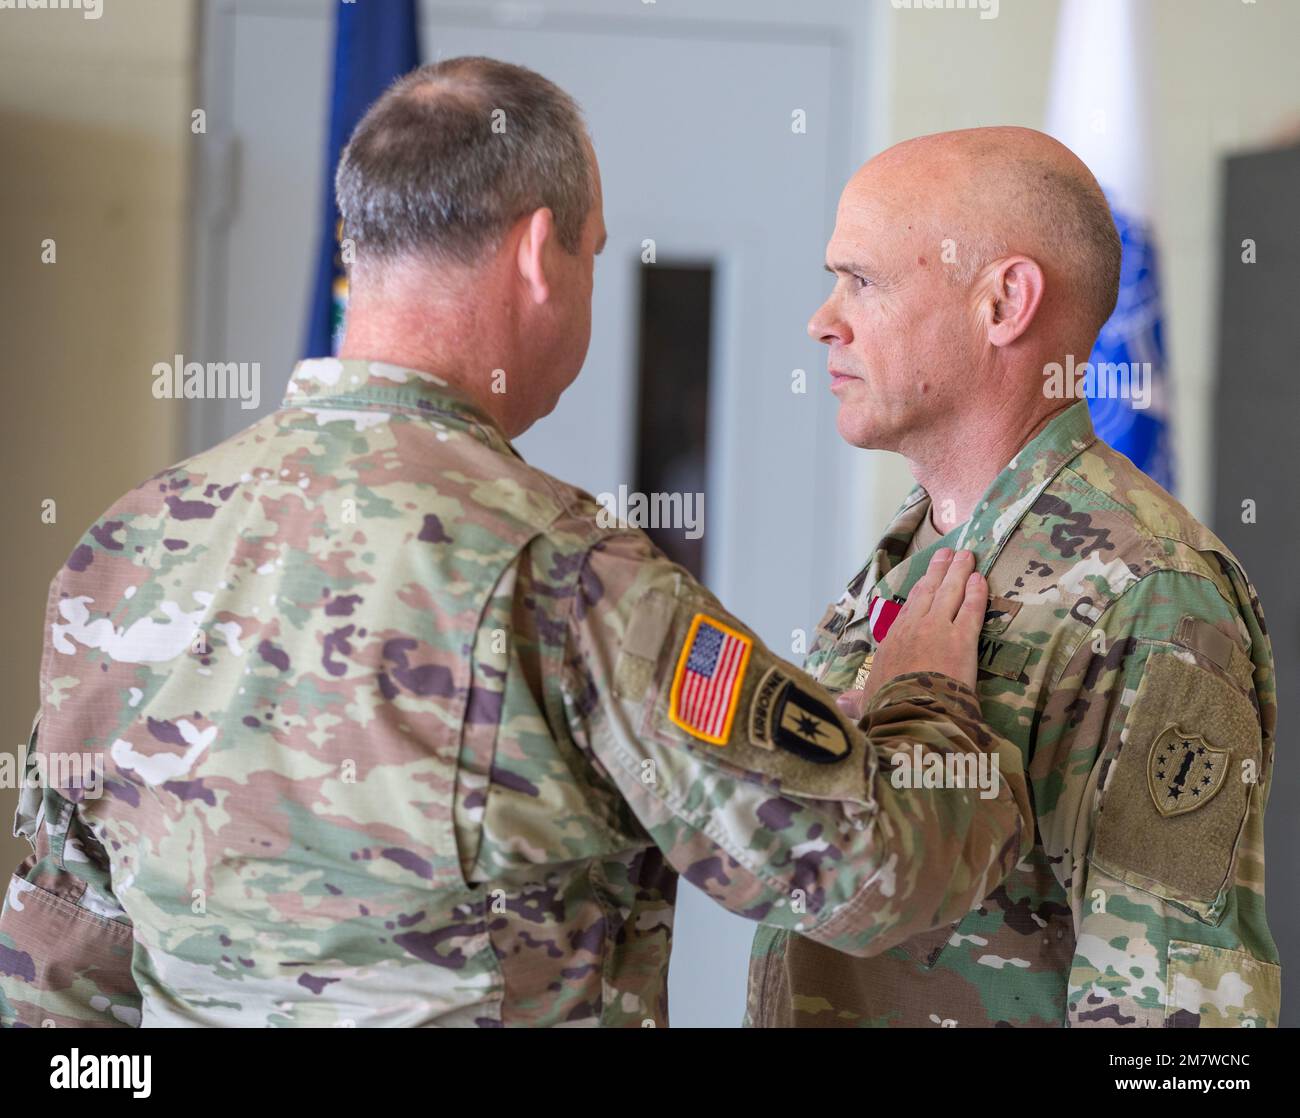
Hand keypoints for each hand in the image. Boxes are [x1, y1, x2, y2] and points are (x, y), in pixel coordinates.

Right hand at [835, 548, 986, 720]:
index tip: (925, 579)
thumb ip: (857, 699)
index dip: (919, 591)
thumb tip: (841, 703)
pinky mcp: (962, 638)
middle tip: (948, 553)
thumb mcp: (868, 701)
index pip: (907, 609)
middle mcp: (913, 628)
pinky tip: (981, 579)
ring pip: (950, 592)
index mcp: (891, 641)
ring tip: (967, 555)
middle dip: (939, 569)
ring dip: (959, 571)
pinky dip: (977, 592)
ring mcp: (938, 629)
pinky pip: (972, 608)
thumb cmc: (888, 708)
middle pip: (928, 590)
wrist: (910, 715)